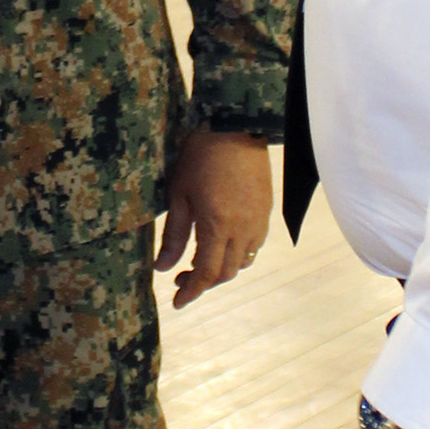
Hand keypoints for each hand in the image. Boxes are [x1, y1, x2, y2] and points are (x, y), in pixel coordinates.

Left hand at [157, 128, 272, 307]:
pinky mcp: (266, 211)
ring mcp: (258, 221)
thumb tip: (163, 268)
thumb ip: (172, 235)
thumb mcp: (178, 195)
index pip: (207, 273)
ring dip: (221, 269)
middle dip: (204, 283)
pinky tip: (222, 244)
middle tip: (182, 281)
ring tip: (200, 262)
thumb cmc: (200, 156)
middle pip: (226, 273)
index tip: (177, 302)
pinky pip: (254, 245)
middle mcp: (243, 229)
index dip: (192, 292)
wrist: (234, 126)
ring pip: (243, 262)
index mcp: (218, 226)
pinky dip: (237, 254)